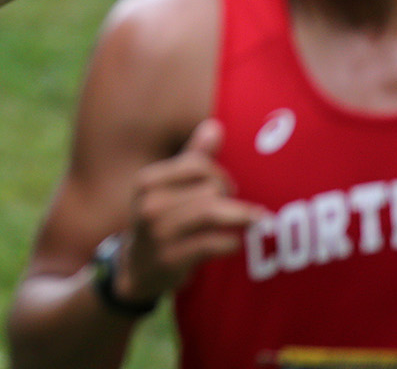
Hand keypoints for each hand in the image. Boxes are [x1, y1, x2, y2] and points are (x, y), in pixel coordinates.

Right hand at [119, 120, 264, 301]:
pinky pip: (211, 243)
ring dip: (241, 216)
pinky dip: (230, 242)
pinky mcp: (171, 258)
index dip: (219, 174)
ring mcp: (158, 232)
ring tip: (259, 220)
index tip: (227, 188)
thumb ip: (193, 158)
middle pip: (208, 188)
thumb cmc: (161, 221)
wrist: (137, 268)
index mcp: (148, 181)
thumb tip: (215, 127)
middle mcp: (150, 204)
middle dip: (229, 198)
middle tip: (239, 210)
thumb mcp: (169, 188)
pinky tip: (236, 244)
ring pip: (211, 212)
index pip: (196, 164)